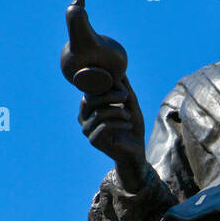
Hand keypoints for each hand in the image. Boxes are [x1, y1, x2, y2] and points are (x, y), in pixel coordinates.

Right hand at [78, 73, 148, 191]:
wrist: (135, 150)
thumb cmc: (131, 126)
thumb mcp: (130, 104)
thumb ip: (124, 89)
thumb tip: (120, 70)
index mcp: (89, 106)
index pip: (90, 90)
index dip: (105, 85)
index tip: (122, 88)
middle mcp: (83, 117)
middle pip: (91, 100)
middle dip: (110, 95)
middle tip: (126, 96)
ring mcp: (86, 129)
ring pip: (99, 113)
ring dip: (118, 111)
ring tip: (129, 116)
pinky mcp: (93, 141)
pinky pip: (105, 126)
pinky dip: (119, 123)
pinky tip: (128, 125)